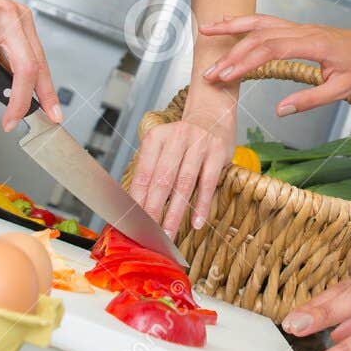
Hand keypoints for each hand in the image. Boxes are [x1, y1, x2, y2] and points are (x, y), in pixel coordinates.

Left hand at [128, 81, 236, 234]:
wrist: (213, 115)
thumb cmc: (183, 141)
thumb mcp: (163, 148)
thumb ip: (152, 173)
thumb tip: (138, 209)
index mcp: (156, 138)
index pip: (143, 174)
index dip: (137, 201)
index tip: (133, 223)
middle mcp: (176, 138)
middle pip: (162, 180)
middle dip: (154, 210)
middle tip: (149, 234)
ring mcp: (199, 143)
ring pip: (184, 184)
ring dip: (175, 213)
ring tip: (169, 233)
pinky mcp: (218, 152)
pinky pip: (208, 183)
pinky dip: (202, 206)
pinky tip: (196, 223)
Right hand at [198, 15, 350, 115]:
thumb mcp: (342, 90)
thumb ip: (310, 100)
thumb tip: (280, 111)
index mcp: (314, 44)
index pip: (272, 48)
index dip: (247, 61)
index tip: (227, 75)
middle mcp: (302, 30)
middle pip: (260, 36)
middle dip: (232, 54)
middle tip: (211, 73)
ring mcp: (298, 26)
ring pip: (260, 23)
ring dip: (232, 28)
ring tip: (206, 31)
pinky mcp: (295, 28)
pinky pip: (266, 22)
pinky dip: (245, 22)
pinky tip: (228, 24)